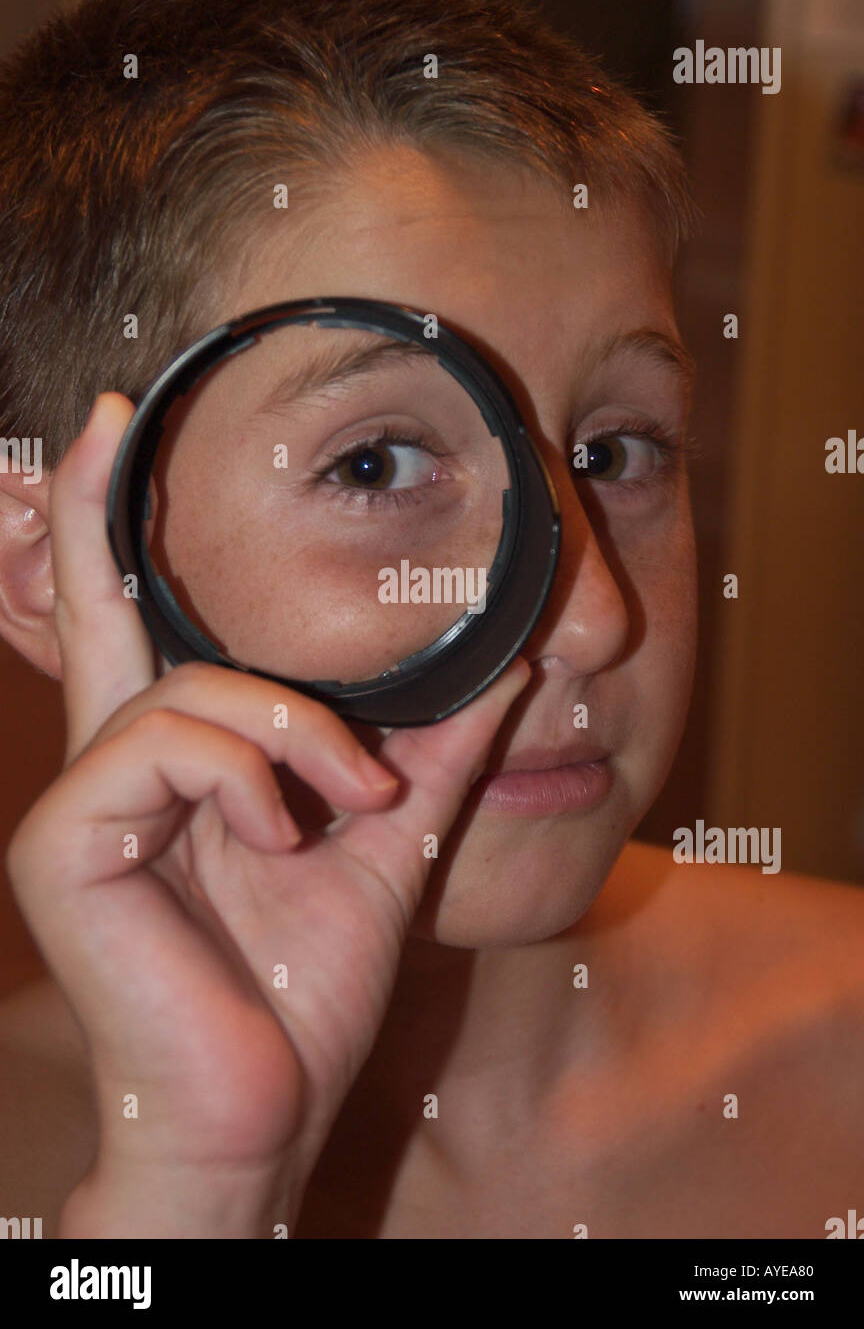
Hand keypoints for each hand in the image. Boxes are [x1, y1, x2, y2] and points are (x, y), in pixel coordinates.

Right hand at [7, 393, 529, 1235]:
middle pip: (97, 611)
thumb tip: (510, 663)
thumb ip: (433, 752)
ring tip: (345, 807)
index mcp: (177, 769)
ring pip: (187, 687)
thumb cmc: (302, 989)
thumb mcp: (385, 845)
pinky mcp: (64, 845)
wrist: (264, 1111)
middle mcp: (113, 771)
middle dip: (92, 509)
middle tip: (101, 410)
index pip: (137, 629)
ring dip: (295, 735)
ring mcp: (81, 808)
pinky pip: (170, 746)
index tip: (108, 432)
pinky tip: (282, 839)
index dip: (110, 532)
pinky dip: (253, 779)